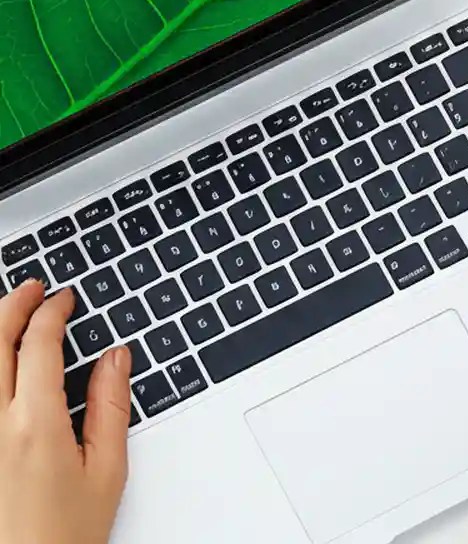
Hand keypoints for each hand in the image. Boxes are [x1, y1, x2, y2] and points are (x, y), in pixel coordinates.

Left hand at [1, 280, 131, 543]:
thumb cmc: (62, 536)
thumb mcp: (106, 472)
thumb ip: (110, 407)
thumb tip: (115, 358)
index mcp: (35, 424)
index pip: (38, 343)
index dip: (51, 311)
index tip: (63, 299)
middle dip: (11, 305)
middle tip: (29, 290)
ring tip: (5, 317)